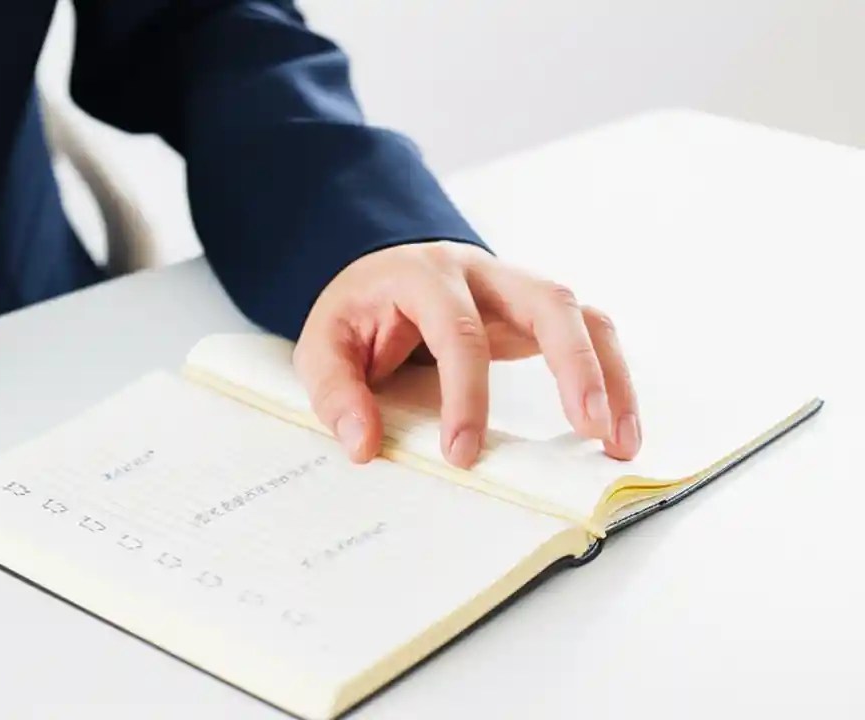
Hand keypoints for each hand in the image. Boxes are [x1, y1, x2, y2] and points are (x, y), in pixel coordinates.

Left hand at [294, 241, 638, 467]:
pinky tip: (616, 428)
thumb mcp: (323, 346)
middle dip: (574, 365)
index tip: (463, 455)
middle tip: (589, 428)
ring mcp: (515, 289)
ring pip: (582, 315)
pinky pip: (588, 333)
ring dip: (611, 376)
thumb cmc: (355, 313)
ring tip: (619, 441)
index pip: (458, 332)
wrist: (375, 272)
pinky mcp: (534, 314)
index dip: (465, 395)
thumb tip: (363, 444)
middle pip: (548, 302)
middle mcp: (481, 273)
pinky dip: (611, 377)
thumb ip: (336, 392)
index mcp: (424, 276)